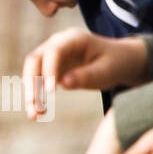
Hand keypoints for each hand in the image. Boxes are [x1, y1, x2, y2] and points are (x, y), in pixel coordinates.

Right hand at [22, 29, 147, 118]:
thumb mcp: (108, 70)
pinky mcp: (51, 69)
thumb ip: (88, 75)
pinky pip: (38, 83)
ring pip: (32, 72)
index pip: (53, 52)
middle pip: (35, 60)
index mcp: (72, 38)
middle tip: (33, 104)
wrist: (121, 61)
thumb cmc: (116, 63)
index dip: (49, 70)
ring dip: (31, 93)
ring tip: (33, 115)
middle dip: (31, 82)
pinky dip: (36, 97)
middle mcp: (57, 44)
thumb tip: (64, 83)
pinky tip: (37, 113)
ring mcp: (52, 56)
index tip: (51, 92)